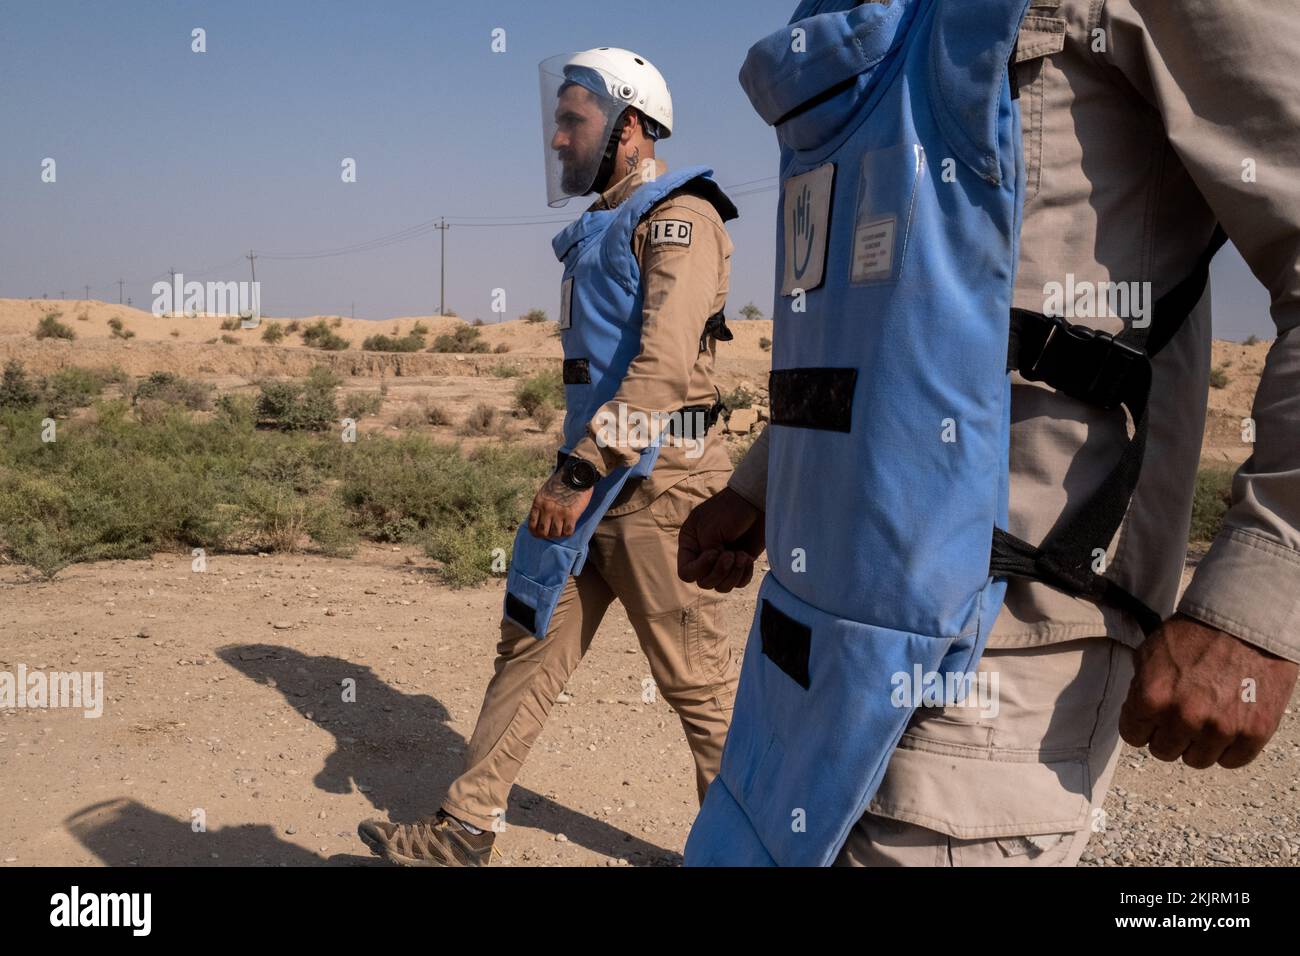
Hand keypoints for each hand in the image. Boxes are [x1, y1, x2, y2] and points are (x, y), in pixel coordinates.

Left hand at [528, 470, 592, 539]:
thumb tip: (541, 521)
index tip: (540, 534)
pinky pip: (568, 531)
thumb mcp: (545, 492)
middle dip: (547, 535)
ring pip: (556, 534)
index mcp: (538, 503)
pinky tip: (570, 526)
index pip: (532, 526)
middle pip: (543, 533)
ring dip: (559, 534)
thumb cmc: (561, 483)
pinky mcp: (571, 514)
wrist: (576, 474)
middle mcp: (547, 509)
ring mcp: (559, 513)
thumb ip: (542, 506)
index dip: (536, 533)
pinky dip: (568, 532)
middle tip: (553, 533)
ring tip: (562, 529)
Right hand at [677, 487, 765, 592]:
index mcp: (690, 544)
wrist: (755, 503)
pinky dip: (743, 574)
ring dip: (732, 574)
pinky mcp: (739, 564)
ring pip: (721, 587)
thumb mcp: (710, 529)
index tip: (714, 552)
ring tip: (741, 556)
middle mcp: (703, 556)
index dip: (700, 569)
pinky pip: (738, 583)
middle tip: (731, 554)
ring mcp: (722, 562)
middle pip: (704, 583)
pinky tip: (748, 558)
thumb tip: (716, 568)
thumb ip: (708, 552)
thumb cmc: (729, 510)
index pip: (686, 573)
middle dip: (719, 572)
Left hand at [1119, 614, 1298, 768]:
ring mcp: (1220, 728)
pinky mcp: (1253, 733)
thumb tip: (1136, 713)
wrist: (1246, 622)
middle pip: (1164, 751)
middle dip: (1168, 735)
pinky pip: (1231, 761)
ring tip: (1205, 720)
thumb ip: (1139, 687)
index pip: (1133, 735)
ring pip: (1196, 760)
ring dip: (1197, 744)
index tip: (1151, 718)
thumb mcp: (1150, 652)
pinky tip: (1227, 727)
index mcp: (1151, 697)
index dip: (1141, 725)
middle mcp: (1183, 717)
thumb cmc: (1194, 633)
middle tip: (1180, 717)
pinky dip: (1228, 748)